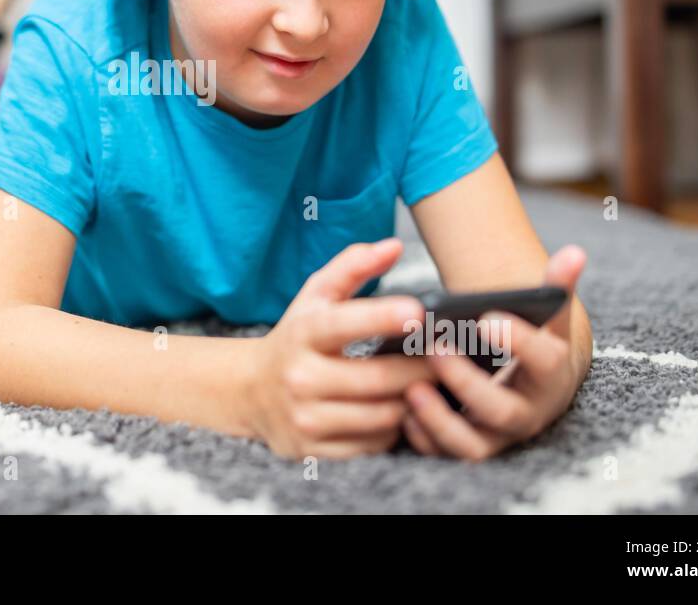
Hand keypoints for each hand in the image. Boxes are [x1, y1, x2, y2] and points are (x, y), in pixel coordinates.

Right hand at [246, 239, 436, 459]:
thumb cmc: (297, 338)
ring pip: (382, 416)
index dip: (382, 318)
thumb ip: (353, 266)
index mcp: (303, 333)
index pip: (344, 323)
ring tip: (422, 385)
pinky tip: (396, 411)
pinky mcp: (314, 450)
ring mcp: (306, 418)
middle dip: (421, 368)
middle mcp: (300, 377)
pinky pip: (373, 445)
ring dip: (411, 401)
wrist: (250, 391)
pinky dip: (391, 429)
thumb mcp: (315, 297)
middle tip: (447, 358)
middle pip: (378, 379)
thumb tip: (392, 247)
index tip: (418, 312)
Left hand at [400, 245, 587, 461]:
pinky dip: (424, 439)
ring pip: (473, 446)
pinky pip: (446, 456)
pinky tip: (402, 412)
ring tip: (411, 389)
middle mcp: (528, 414)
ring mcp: (499, 437)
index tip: (486, 316)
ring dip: (440, 421)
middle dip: (467, 382)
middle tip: (434, 346)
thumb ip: (558, 286)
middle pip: (503, 411)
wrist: (533, 385)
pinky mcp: (471, 447)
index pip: (546, 362)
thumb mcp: (548, 317)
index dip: (519, 341)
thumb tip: (575, 251)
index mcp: (551, 375)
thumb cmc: (535, 343)